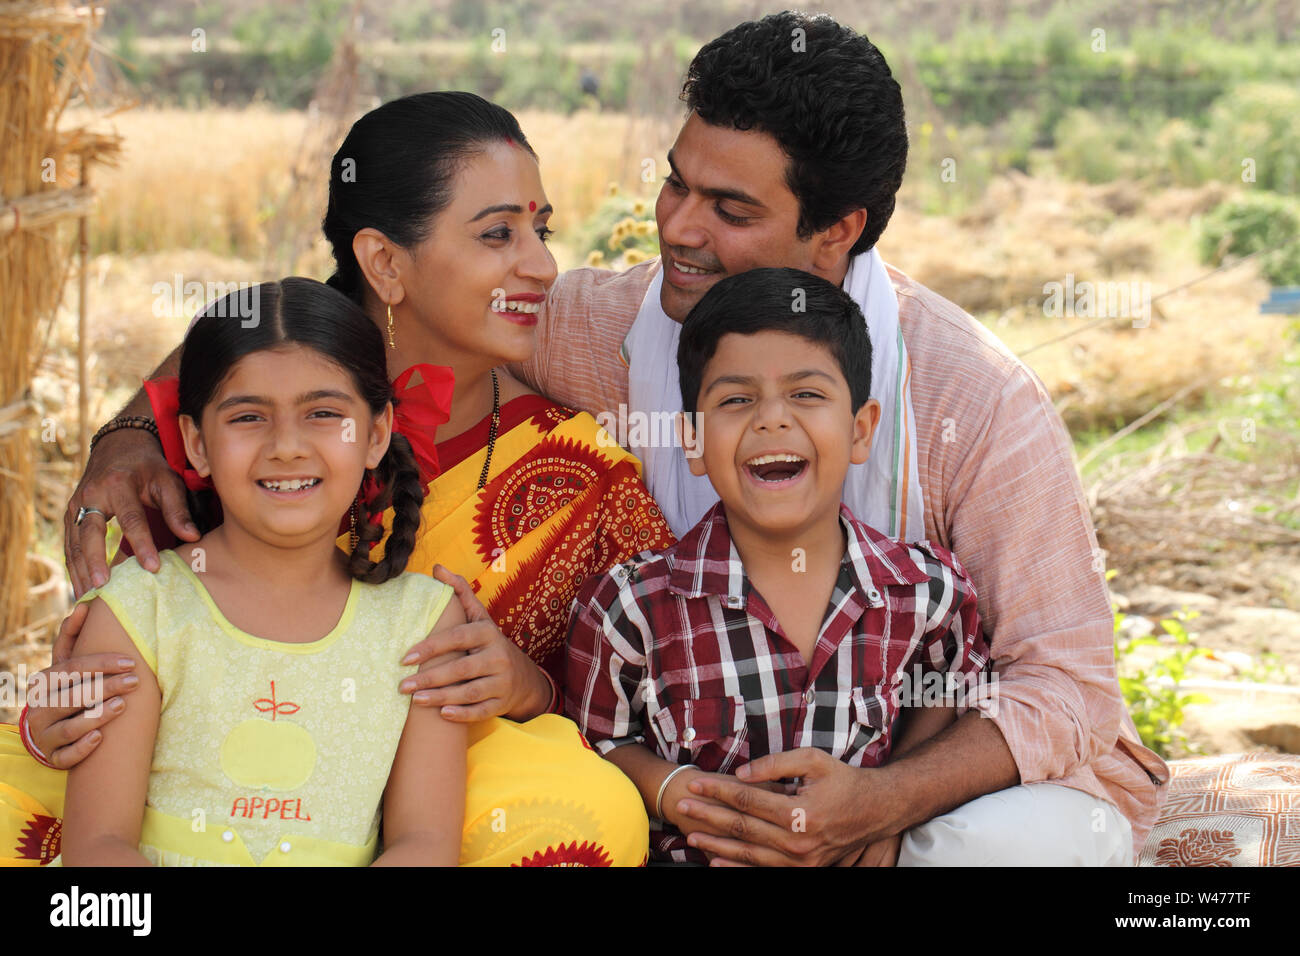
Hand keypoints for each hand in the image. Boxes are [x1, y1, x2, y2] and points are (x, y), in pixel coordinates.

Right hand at [24, 604, 140, 768]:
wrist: (51, 730)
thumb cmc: (67, 689)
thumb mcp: (67, 664)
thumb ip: (74, 636)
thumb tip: (85, 606)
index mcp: (45, 681)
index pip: (73, 668)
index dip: (102, 664)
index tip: (131, 662)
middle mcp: (39, 707)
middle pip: (74, 696)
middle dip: (106, 687)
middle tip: (135, 682)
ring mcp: (44, 734)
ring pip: (69, 727)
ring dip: (96, 716)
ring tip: (122, 706)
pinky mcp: (52, 756)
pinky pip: (66, 756)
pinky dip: (82, 748)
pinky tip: (99, 738)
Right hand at [65, 428, 197, 596]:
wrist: (119, 447)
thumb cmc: (149, 467)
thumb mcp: (167, 480)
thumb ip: (178, 509)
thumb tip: (192, 537)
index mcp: (118, 484)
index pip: (132, 519)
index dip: (143, 544)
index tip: (153, 568)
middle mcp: (91, 494)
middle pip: (91, 532)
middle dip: (95, 561)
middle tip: (102, 588)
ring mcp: (76, 505)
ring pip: (74, 542)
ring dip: (79, 570)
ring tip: (88, 597)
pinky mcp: (70, 515)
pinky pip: (69, 544)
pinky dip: (73, 566)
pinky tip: (80, 587)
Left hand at [397, 565, 549, 721]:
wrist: (522, 677)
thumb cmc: (489, 643)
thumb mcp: (479, 617)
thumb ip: (459, 592)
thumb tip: (437, 568)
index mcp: (488, 633)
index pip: (457, 638)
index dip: (431, 647)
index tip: (404, 657)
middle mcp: (498, 657)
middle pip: (461, 669)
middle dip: (430, 677)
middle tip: (402, 686)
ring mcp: (501, 682)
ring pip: (469, 692)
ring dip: (440, 697)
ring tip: (415, 700)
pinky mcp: (501, 703)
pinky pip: (480, 711)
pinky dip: (462, 714)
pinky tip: (442, 715)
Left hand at [679, 748, 895, 866]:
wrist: (876, 810)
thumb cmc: (842, 780)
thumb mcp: (812, 760)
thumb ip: (775, 764)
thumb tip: (740, 773)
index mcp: (800, 813)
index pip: (747, 801)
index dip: (718, 791)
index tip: (694, 784)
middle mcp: (798, 842)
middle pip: (742, 829)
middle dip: (708, 817)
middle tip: (682, 807)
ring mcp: (801, 861)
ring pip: (748, 855)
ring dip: (716, 846)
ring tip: (691, 837)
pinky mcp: (804, 869)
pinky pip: (764, 870)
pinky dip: (737, 867)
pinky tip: (716, 862)